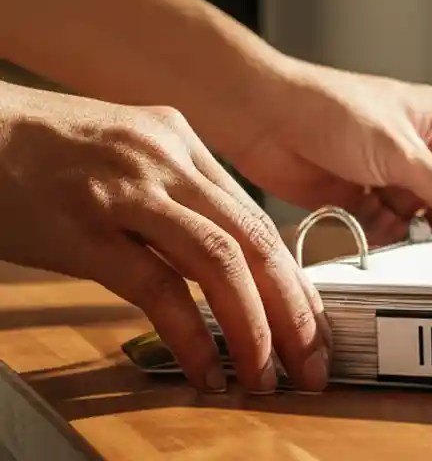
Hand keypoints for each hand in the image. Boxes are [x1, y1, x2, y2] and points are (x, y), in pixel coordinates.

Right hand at [0, 83, 328, 393]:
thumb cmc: (34, 147)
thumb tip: (219, 256)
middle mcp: (166, 161)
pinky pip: (158, 290)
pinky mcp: (84, 229)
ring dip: (255, 327)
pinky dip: (192, 336)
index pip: (257, 221)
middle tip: (313, 362)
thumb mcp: (122, 152)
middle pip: (256, 243)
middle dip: (295, 311)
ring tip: (268, 374)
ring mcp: (128, 193)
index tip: (310, 324)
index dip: (292, 281)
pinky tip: (206, 369)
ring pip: (221, 264)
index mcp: (181, 142)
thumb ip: (172, 194)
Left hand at [221, 61, 431, 246]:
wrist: (262, 118)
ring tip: (431, 249)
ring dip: (428, 235)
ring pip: (425, 218)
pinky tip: (392, 245)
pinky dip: (394, 242)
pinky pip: (391, 231)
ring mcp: (390, 177)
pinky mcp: (361, 200)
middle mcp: (419, 150)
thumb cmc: (328, 109)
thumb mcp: (399, 151)